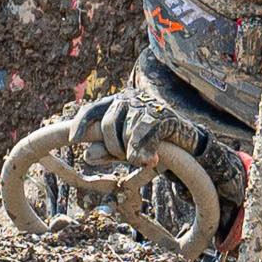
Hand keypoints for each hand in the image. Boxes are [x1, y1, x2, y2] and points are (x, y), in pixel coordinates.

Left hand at [71, 90, 194, 165]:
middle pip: (107, 125)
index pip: (92, 111)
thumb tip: (86, 155)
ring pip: (126, 133)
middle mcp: (128, 100)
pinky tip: (150, 161)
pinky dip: (145, 152)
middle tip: (124, 159)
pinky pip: (145, 137)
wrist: (187, 141)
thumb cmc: (153, 144)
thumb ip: (106, 151)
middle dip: (112, 147)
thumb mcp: (126, 149)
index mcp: (115, 104)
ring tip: (143, 159)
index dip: (81, 125)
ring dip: (132, 151)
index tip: (74, 140)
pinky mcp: (162, 116)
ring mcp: (146, 105)